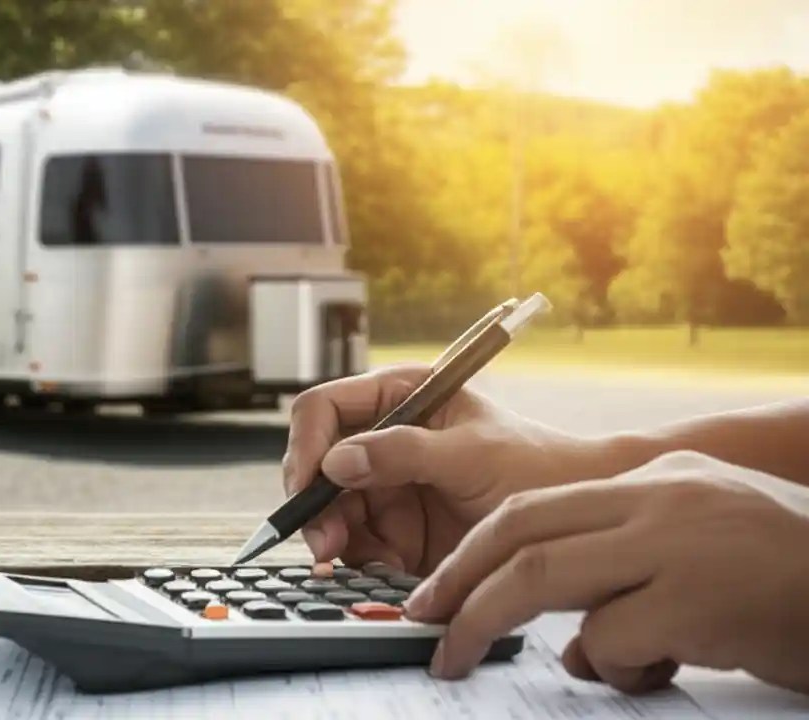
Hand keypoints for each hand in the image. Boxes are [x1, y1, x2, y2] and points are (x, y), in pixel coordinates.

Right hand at [284, 365, 607, 574]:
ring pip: (330, 511)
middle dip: (317, 505)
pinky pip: (355, 545)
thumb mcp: (473, 455)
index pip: (325, 409)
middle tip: (327, 543)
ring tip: (368, 562)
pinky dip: (363, 560)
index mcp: (400, 397)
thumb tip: (338, 460)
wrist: (573, 522)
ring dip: (338, 539)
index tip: (308, 484)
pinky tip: (391, 568)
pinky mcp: (395, 528)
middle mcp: (384, 437)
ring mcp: (387, 485)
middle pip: (317, 465)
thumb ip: (404, 452)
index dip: (307, 445)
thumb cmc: (538, 468)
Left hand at [405, 450, 808, 694]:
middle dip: (458, 579)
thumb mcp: (704, 556)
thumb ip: (632, 580)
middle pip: (522, 530)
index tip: (438, 591)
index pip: (537, 506)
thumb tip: (578, 648)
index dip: (475, 551)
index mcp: (656, 483)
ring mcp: (677, 545)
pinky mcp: (697, 600)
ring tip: (459, 658)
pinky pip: (611, 639)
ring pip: (542, 575)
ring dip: (488, 620)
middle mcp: (659, 500)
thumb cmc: (795, 585)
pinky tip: (645, 674)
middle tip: (423, 623)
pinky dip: (608, 668)